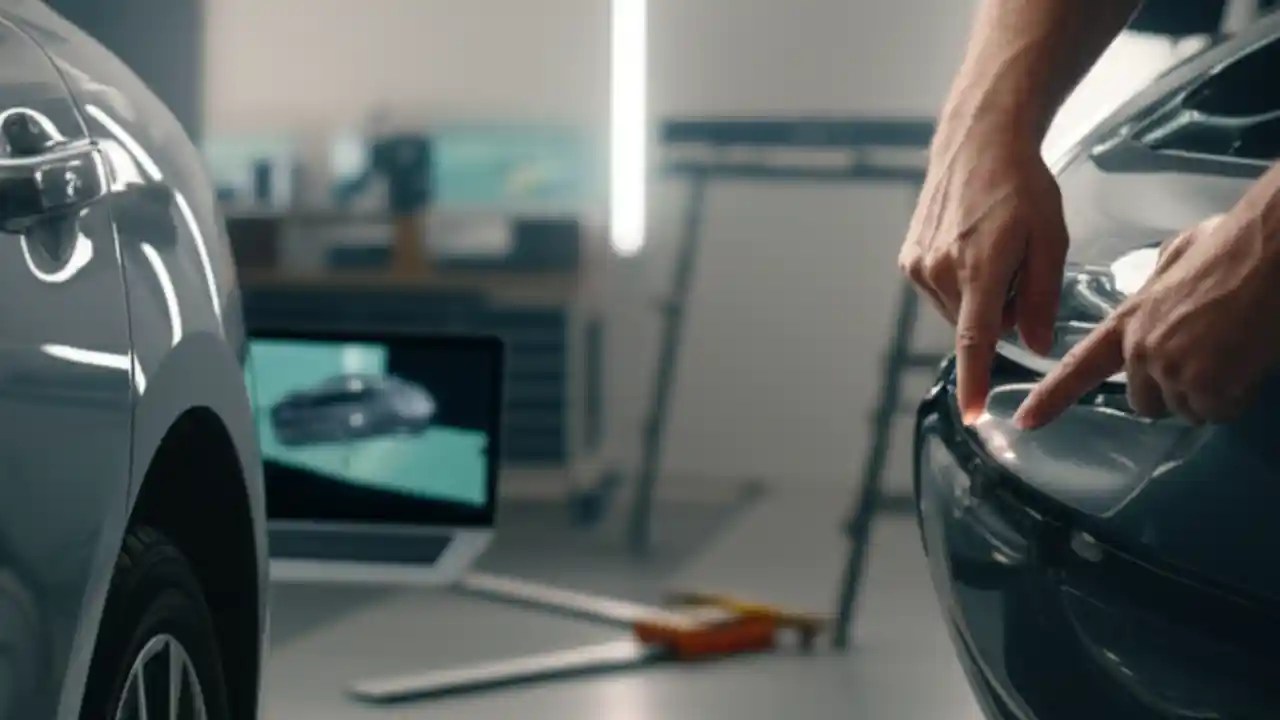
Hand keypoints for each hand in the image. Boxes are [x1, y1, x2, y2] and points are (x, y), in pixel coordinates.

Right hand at [899, 121, 1068, 424]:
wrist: (977, 142)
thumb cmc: (1020, 185)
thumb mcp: (1050, 238)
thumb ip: (1043, 297)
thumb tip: (1037, 345)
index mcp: (981, 267)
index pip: (976, 340)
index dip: (976, 382)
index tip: (973, 415)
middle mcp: (940, 271)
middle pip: (976, 326)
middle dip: (1001, 314)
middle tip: (1018, 267)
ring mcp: (918, 266)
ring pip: (957, 312)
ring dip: (979, 299)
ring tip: (992, 251)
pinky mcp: (908, 259)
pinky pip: (940, 294)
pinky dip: (960, 284)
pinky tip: (971, 247)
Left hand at [1014, 211, 1279, 428]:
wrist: (1271, 251)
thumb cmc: (1234, 245)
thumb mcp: (1178, 257)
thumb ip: (1157, 287)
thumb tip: (1161, 291)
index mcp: (1129, 321)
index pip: (1079, 367)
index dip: (1051, 398)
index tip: (1026, 421)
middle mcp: (1142, 350)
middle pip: (1145, 402)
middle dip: (1172, 391)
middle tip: (1207, 358)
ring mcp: (1174, 371)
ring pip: (1186, 410)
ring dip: (1210, 393)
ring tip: (1232, 351)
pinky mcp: (1210, 387)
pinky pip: (1218, 411)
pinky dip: (1235, 396)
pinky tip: (1247, 361)